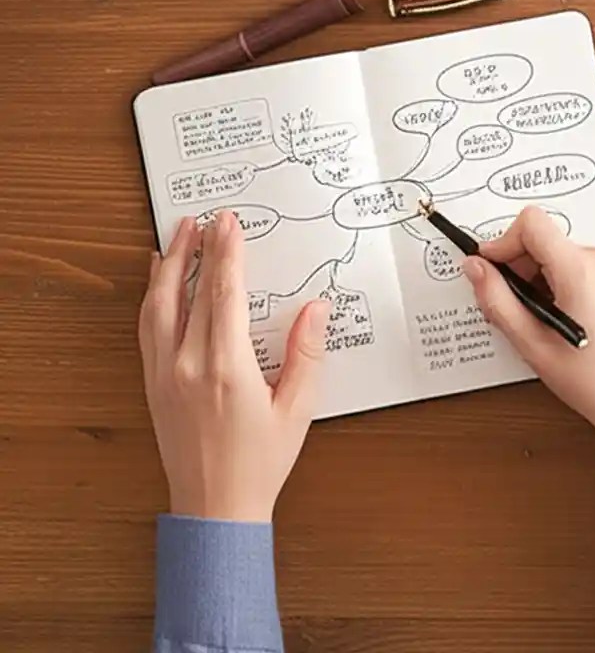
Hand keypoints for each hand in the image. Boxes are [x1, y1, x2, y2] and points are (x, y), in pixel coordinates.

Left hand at [137, 211, 330, 521]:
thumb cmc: (259, 463)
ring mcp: (164, 374)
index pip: (224, 296)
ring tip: (178, 237)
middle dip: (196, 250)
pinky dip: (151, 298)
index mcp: (226, 370)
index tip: (230, 225)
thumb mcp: (297, 409)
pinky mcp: (154, 384)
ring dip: (167, 267)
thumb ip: (305, 355)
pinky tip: (157, 282)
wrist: (215, 506)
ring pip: (157, 306)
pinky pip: (147, 329)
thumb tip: (316, 310)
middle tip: (205, 219)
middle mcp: (188, 366)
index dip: (227, 255)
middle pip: (187, 292)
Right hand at [462, 207, 594, 449]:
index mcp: (581, 271)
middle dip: (523, 267)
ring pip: (565, 253)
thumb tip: (476, 268)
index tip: (493, 267)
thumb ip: (497, 299)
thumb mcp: (532, 343)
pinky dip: (569, 280)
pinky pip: (587, 264)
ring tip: (546, 317)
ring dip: (546, 276)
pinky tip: (568, 315)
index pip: (532, 223)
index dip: (503, 242)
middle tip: (517, 306)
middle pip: (547, 239)